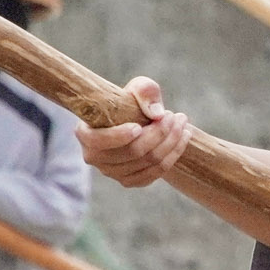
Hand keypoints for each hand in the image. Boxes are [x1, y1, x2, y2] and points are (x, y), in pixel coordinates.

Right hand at [76, 77, 191, 187]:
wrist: (136, 120)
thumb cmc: (131, 101)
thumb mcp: (136, 88)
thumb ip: (144, 91)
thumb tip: (156, 113)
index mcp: (86, 134)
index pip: (99, 141)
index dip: (119, 136)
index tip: (139, 126)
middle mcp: (95, 158)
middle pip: (132, 152)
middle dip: (159, 133)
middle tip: (176, 116)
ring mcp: (112, 173)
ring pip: (148, 162)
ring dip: (171, 142)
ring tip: (182, 122)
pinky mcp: (130, 181)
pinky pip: (156, 172)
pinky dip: (174, 154)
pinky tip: (184, 137)